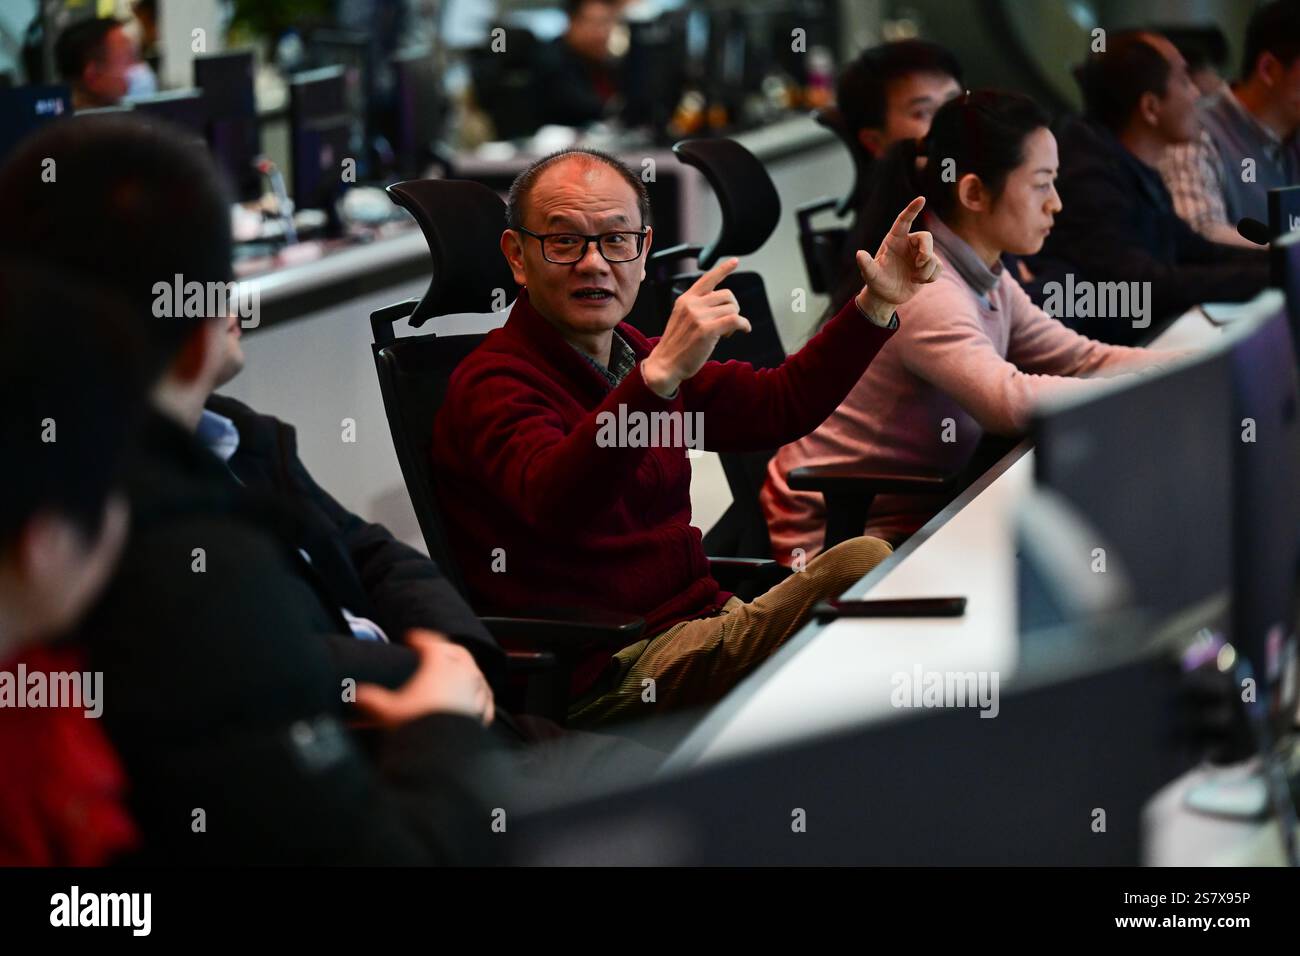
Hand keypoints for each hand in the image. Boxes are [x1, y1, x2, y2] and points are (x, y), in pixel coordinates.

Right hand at [354, 629, 494, 727]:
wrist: (446, 753)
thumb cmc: (419, 726)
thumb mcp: (389, 712)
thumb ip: (371, 700)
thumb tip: (353, 695)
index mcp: (440, 665)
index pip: (431, 642)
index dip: (420, 638)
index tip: (412, 638)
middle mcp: (463, 673)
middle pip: (457, 652)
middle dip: (446, 648)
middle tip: (436, 650)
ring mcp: (477, 691)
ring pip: (474, 672)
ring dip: (465, 669)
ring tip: (456, 672)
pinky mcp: (484, 710)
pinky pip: (485, 695)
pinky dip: (479, 692)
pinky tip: (476, 697)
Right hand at [642, 257, 750, 397]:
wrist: (665, 365)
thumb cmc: (676, 346)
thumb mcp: (681, 319)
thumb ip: (696, 308)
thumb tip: (721, 305)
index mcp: (685, 300)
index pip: (707, 279)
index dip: (723, 269)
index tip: (735, 261)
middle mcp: (692, 304)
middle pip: (727, 295)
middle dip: (733, 308)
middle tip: (728, 323)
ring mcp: (699, 317)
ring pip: (732, 308)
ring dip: (736, 319)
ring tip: (727, 332)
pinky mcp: (707, 330)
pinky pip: (735, 320)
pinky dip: (744, 325)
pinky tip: (743, 330)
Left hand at [853, 196, 941, 322]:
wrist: (886, 296)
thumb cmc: (876, 282)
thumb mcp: (870, 274)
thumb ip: (866, 264)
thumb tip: (859, 254)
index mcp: (895, 240)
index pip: (904, 220)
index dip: (912, 209)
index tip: (921, 199)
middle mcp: (909, 244)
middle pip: (926, 237)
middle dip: (926, 251)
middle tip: (919, 264)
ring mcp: (920, 255)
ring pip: (933, 256)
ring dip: (926, 270)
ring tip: (913, 278)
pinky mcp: (929, 266)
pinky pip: (939, 267)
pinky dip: (931, 277)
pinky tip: (918, 281)